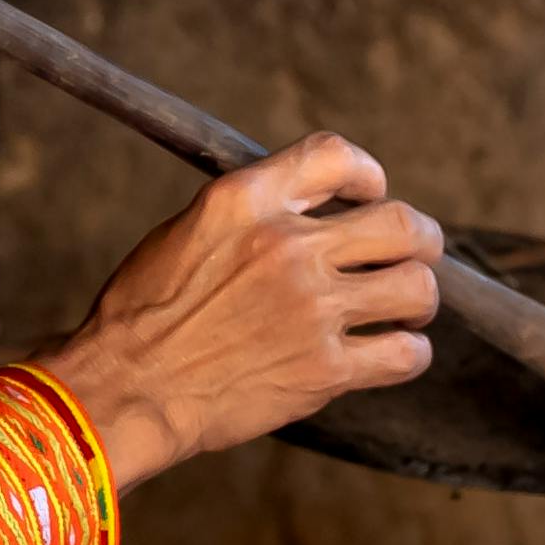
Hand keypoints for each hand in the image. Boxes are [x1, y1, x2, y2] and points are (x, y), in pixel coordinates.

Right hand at [34, 134, 439, 488]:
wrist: (125, 389)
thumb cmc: (143, 314)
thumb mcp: (187, 230)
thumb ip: (252, 209)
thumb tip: (312, 204)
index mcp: (244, 201)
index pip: (335, 155)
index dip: (367, 172)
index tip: (371, 192)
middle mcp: (285, 247)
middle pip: (401, 223)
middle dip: (418, 240)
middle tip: (411, 256)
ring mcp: (310, 309)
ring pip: (416, 288)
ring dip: (417, 299)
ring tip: (404, 310)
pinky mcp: (323, 371)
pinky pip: (404, 354)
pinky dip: (408, 353)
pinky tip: (391, 352)